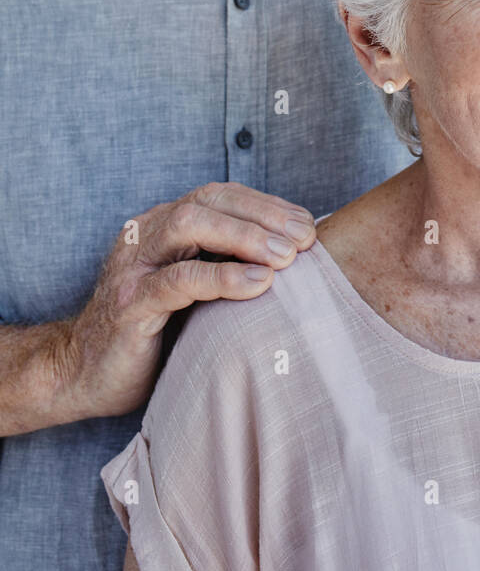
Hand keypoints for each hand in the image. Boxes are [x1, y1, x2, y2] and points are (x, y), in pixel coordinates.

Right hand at [61, 183, 316, 419]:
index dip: (266, 204)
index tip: (306, 223)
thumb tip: (292, 256)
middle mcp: (145, 236)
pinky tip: (259, 283)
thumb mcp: (192, 290)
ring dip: (245, 237)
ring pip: (190, 227)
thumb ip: (223, 264)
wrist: (81, 375)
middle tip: (305, 238)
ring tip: (286, 257)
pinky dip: (223, 277)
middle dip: (262, 215)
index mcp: (161, 226)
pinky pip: (178, 280)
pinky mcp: (128, 305)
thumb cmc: (150, 332)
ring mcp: (133, 268)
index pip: (219, 195)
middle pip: (208, 201)